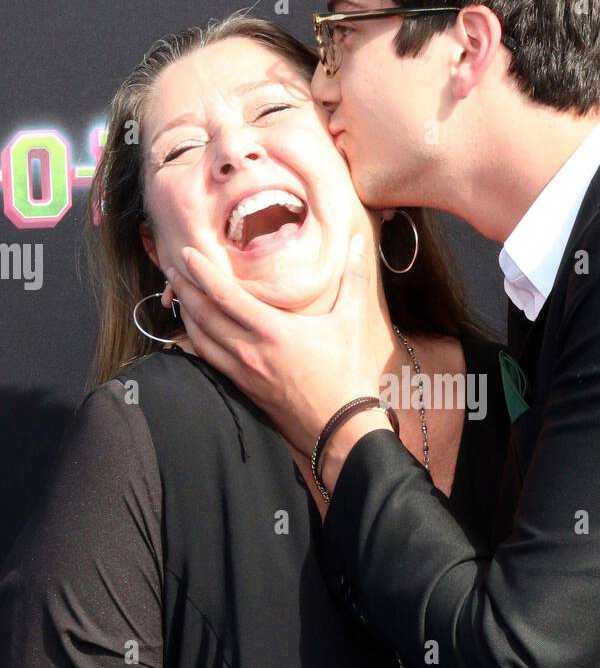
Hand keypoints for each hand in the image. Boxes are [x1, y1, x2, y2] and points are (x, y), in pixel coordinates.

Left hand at [164, 235, 388, 462]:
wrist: (342, 427)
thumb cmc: (347, 374)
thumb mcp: (352, 322)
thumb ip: (355, 278)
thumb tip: (360, 241)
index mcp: (273, 330)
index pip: (224, 294)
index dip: (201, 272)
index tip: (185, 253)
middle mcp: (250, 350)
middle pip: (203, 315)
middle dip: (184, 289)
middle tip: (171, 268)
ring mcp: (243, 372)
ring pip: (200, 339)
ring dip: (185, 315)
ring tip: (178, 295)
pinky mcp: (243, 387)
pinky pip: (209, 359)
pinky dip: (195, 340)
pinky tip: (195, 331)